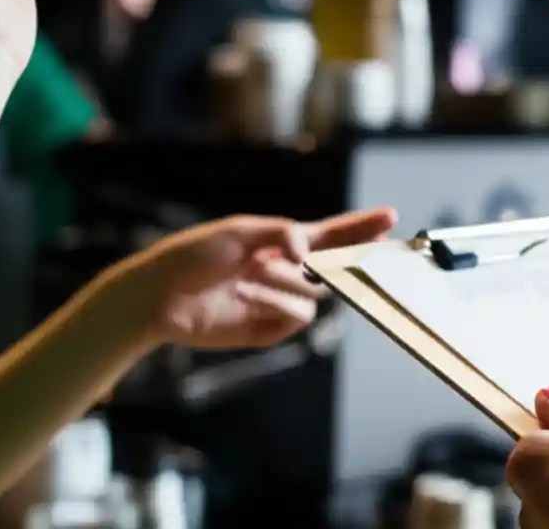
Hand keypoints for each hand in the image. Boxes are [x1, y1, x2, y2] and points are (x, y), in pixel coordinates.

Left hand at [105, 209, 395, 349]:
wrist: (158, 296)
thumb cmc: (194, 255)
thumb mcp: (240, 232)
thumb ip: (282, 235)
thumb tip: (311, 254)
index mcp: (280, 242)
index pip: (331, 233)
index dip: (360, 227)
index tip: (390, 218)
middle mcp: (285, 271)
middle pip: (335, 266)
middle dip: (353, 259)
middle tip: (377, 251)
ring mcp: (278, 301)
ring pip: (313, 295)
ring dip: (286, 285)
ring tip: (248, 279)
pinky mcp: (267, 330)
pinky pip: (294, 319)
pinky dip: (275, 308)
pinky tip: (245, 299)